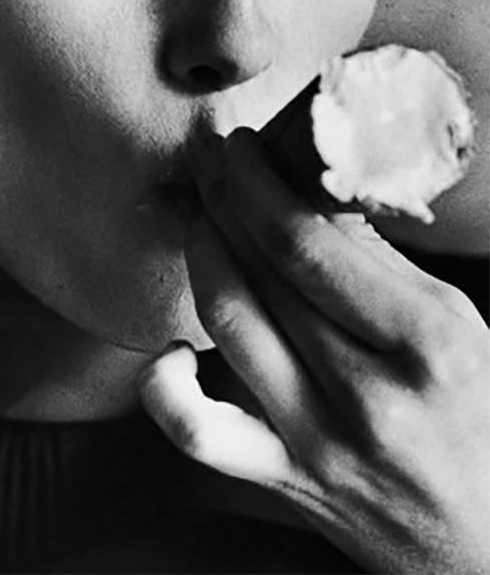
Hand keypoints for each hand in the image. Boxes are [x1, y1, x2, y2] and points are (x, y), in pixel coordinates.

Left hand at [140, 128, 489, 573]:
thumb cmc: (482, 420)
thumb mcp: (458, 326)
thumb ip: (383, 260)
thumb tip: (312, 184)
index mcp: (425, 343)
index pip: (308, 242)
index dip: (257, 182)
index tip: (241, 146)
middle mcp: (368, 395)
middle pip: (261, 271)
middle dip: (223, 198)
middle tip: (208, 158)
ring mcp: (318, 442)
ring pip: (228, 324)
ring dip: (201, 251)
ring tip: (200, 213)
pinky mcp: (285, 480)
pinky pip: (198, 431)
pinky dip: (167, 382)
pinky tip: (173, 346)